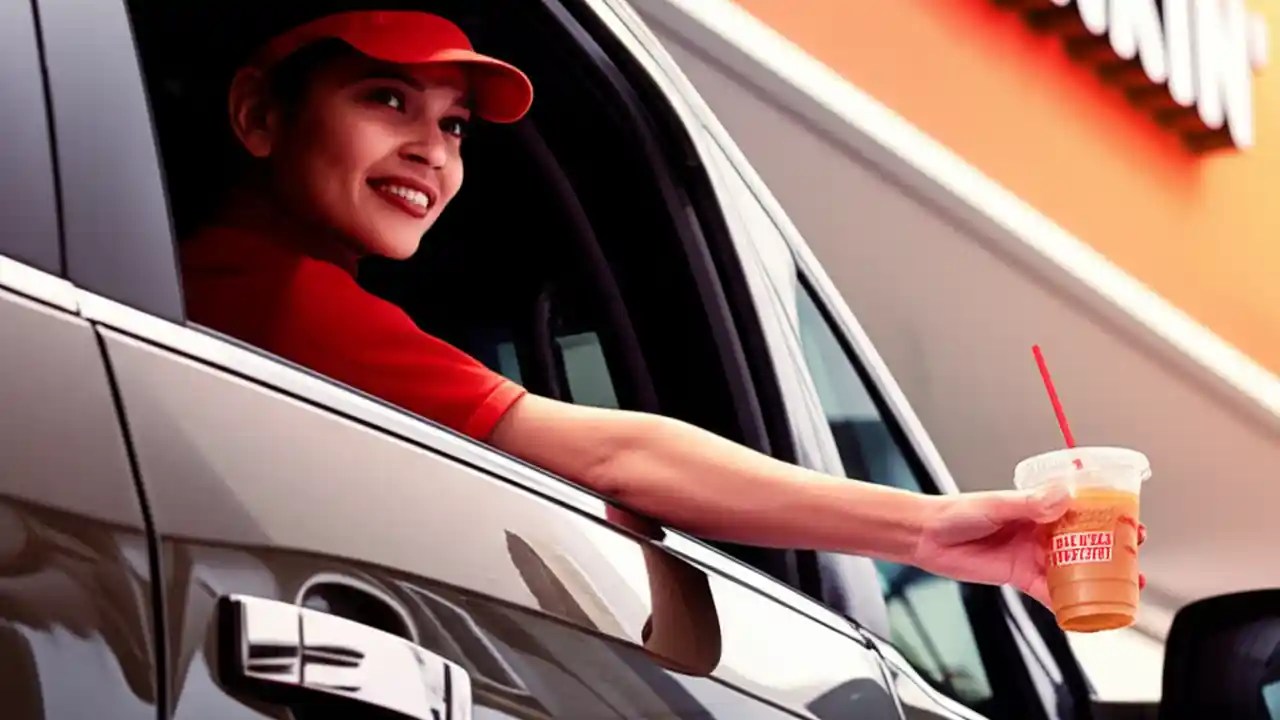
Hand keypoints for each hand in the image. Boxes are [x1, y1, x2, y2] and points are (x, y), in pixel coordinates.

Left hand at [911, 486, 1146, 606]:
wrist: (928, 536)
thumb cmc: (957, 512)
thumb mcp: (996, 504)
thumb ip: (1029, 503)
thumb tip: (1061, 497)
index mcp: (1038, 507)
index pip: (1083, 510)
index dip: (1109, 516)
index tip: (1133, 522)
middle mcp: (1040, 532)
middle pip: (1086, 541)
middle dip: (1113, 550)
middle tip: (1135, 558)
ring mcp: (1032, 555)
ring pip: (1074, 569)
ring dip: (1099, 579)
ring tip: (1124, 587)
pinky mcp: (1020, 577)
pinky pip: (1050, 593)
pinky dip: (1068, 605)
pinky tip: (1086, 613)